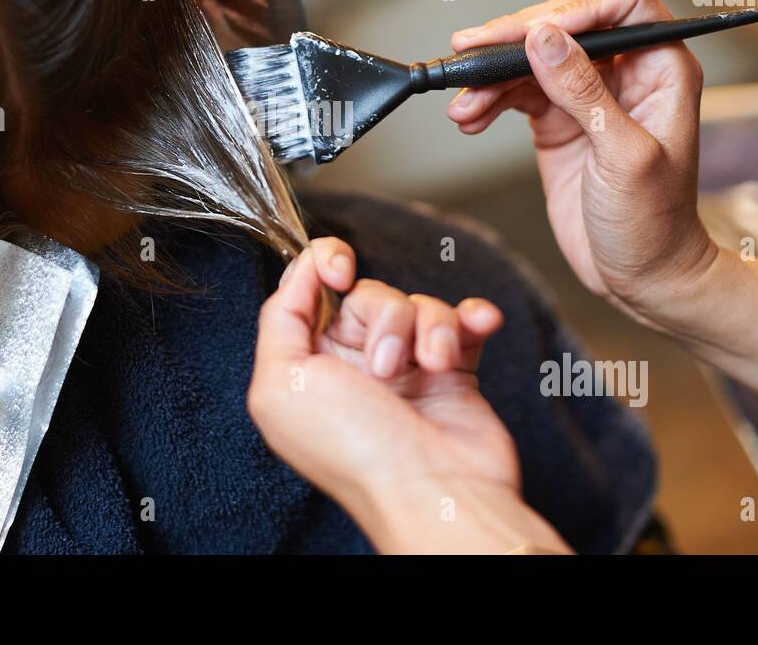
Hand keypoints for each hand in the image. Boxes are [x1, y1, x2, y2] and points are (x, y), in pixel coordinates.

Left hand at [248, 237, 569, 553]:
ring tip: (432, 366)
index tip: (340, 271)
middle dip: (385, 315)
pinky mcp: (452, 371)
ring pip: (418, 305)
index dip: (325, 264)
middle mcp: (352, 366)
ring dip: (430, 326)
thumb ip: (279, 318)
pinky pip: (462, 320)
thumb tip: (302, 271)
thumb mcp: (282, 384)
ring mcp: (406, 368)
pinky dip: (471, 318)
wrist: (435, 492)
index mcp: (307, 367)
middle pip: (369, 294)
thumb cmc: (355, 450)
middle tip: (387, 366)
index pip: (309, 289)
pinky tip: (479, 326)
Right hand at [446, 0, 716, 331]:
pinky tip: (469, 116)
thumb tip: (544, 39)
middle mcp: (625, 71)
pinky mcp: (556, 119)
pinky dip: (487, 101)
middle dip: (517, 37)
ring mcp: (586, 94)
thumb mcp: (623, 156)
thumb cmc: (654, 225)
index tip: (535, 34)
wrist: (641, 278)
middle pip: (565, 23)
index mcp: (662, 67)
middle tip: (474, 51)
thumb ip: (583, 92)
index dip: (577, 8)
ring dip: (492, 74)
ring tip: (464, 102)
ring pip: (531, 57)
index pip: (622, 3)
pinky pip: (515, 92)